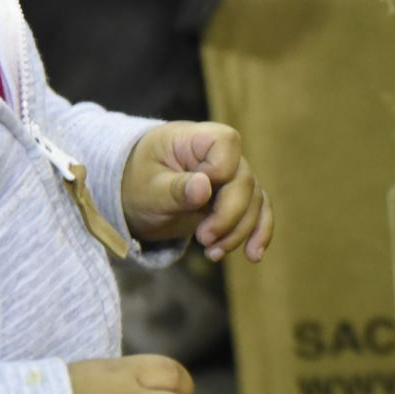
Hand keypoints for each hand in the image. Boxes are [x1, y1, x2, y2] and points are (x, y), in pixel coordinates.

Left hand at [120, 122, 272, 262]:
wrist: (135, 193)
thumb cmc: (138, 181)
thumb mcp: (148, 188)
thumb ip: (176, 188)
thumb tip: (205, 187)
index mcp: (198, 139)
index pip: (227, 148)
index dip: (218, 174)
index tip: (195, 196)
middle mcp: (223, 154)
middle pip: (244, 181)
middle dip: (229, 216)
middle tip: (203, 239)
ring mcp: (232, 176)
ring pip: (253, 201)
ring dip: (239, 232)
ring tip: (212, 254)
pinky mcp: (235, 198)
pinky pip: (258, 211)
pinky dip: (259, 232)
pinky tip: (253, 255)